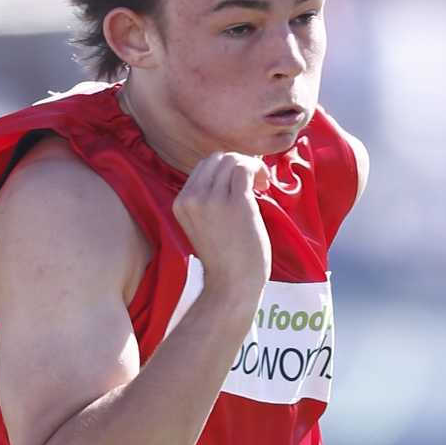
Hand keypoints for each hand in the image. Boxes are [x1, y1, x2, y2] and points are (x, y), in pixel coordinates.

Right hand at [172, 151, 270, 306]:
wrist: (232, 286)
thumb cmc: (223, 259)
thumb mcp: (202, 224)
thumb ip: (207, 200)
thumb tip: (231, 169)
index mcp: (181, 202)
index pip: (203, 167)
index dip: (225, 169)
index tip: (240, 183)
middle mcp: (193, 198)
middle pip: (217, 158)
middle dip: (237, 163)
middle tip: (253, 182)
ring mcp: (213, 199)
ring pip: (232, 159)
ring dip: (250, 166)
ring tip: (260, 185)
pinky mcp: (237, 203)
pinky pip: (246, 168)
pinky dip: (258, 170)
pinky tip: (264, 185)